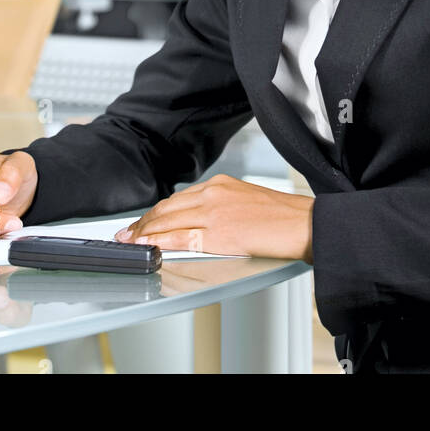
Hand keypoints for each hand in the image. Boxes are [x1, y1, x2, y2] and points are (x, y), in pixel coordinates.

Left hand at [113, 173, 313, 261]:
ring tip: (130, 242)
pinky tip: (148, 246)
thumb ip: (221, 206)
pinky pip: (181, 236)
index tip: (141, 222)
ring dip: (145, 232)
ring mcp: (214, 211)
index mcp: (220, 184)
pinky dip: (160, 241)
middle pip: (167, 208)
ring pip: (168, 221)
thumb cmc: (281, 216)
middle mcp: (213, 192)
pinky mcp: (219, 231)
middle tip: (126, 234)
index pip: (177, 198)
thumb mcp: (245, 201)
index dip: (155, 212)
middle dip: (143, 222)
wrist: (304, 223)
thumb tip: (200, 222)